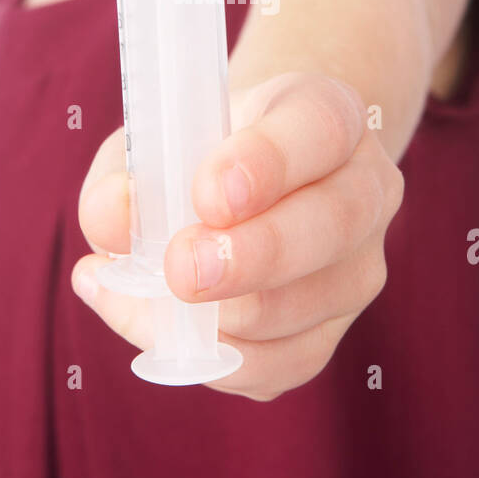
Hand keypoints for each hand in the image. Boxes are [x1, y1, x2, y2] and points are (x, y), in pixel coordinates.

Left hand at [72, 71, 403, 401]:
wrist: (251, 187)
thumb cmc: (197, 153)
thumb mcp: (154, 139)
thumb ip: (125, 169)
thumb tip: (113, 216)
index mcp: (329, 114)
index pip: (321, 126)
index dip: (268, 161)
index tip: (208, 192)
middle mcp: (365, 187)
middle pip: (334, 224)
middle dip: (253, 256)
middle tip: (182, 270)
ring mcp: (359, 266)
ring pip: (308, 305)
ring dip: (220, 316)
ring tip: (137, 295)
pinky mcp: (333, 330)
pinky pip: (284, 363)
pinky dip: (215, 357)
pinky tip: (160, 330)